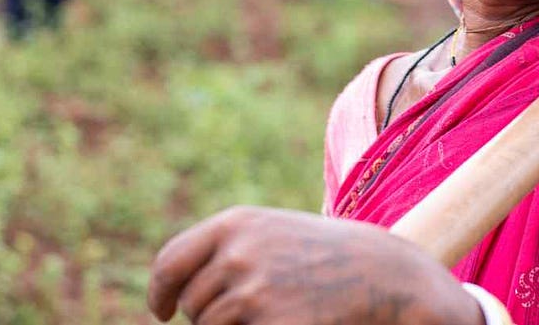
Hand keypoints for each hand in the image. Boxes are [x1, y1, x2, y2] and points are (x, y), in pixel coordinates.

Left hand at [148, 206, 483, 324]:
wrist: (378, 272)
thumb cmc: (321, 254)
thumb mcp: (271, 235)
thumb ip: (225, 249)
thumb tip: (173, 289)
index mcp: (235, 224)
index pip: (170, 262)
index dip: (160, 291)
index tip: (164, 310)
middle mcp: (237, 253)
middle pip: (192, 303)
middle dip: (209, 314)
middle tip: (250, 309)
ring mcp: (252, 290)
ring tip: (270, 311)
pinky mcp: (269, 322)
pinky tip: (284, 319)